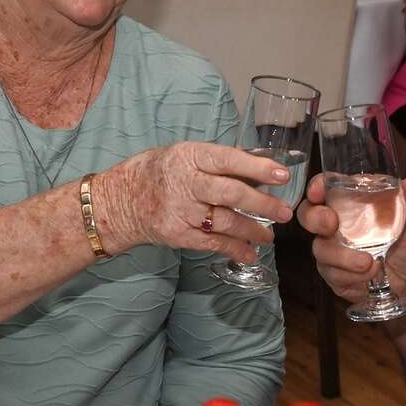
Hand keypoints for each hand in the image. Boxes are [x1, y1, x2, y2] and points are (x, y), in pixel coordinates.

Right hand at [95, 142, 293, 260]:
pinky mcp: (176, 234)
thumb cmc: (159, 171)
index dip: (257, 167)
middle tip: (284, 212)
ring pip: (223, 222)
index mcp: (190, 156)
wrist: (120, 200)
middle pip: (229, 193)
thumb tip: (259, 166)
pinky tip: (249, 252)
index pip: (228, 160)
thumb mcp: (185, 154)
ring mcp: (180, 211)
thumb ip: (218, 160)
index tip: (282, 175)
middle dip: (262, 203)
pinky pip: (211, 243)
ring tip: (270, 235)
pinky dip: (233, 249)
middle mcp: (185, 183)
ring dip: (252, 230)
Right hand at [298, 174, 405, 303]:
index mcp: (354, 200)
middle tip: (331, 224)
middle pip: (308, 214)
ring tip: (370, 263)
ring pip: (320, 248)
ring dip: (343, 256)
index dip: (317, 186)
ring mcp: (333, 248)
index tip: (318, 192)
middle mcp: (338, 221)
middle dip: (315, 217)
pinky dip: (351, 275)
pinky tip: (370, 275)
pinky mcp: (333, 273)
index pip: (327, 186)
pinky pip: (331, 273)